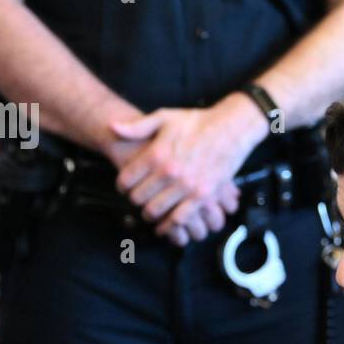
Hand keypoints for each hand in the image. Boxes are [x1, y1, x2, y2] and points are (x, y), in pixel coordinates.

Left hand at [112, 94, 266, 244]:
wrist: (231, 128)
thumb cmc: (198, 122)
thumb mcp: (165, 117)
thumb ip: (137, 126)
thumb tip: (112, 128)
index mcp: (156, 154)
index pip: (126, 180)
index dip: (122, 186)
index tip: (125, 187)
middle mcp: (169, 172)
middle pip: (138, 199)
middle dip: (135, 201)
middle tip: (138, 200)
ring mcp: (186, 186)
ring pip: (155, 212)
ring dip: (150, 215)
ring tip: (151, 212)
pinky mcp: (203, 196)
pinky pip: (179, 219)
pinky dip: (170, 226)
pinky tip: (167, 225)